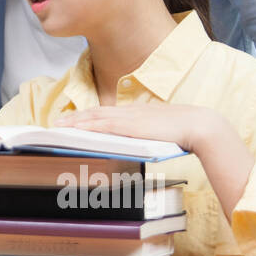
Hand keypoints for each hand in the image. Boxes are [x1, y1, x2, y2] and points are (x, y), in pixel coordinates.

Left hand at [54, 103, 231, 154]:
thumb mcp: (161, 132)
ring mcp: (129, 117)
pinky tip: (74, 130)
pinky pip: (102, 125)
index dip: (88, 116)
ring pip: (94, 117)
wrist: (199, 126)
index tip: (73, 121)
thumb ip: (148, 135)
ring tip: (58, 127)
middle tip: (56, 124)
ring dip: (75, 122)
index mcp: (136, 112)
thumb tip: (141, 143)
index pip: (106, 113)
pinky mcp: (130, 125)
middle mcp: (129, 112)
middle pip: (95, 113)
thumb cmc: (185, 132)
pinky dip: (86, 126)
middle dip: (75, 118)